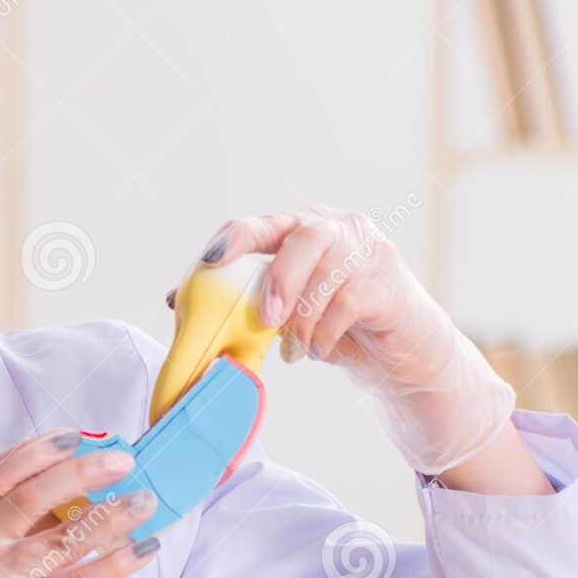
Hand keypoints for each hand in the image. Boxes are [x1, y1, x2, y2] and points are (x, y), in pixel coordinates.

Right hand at [0, 430, 160, 577]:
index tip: (77, 436)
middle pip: (29, 496)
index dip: (38, 450)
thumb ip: (12, 519)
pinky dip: (114, 564)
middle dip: (81, 472)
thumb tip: (80, 481)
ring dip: (110, 516)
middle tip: (123, 461)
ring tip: (145, 501)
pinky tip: (143, 549)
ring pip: (61, 539)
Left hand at [201, 205, 515, 475]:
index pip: (261, 224)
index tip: (209, 261)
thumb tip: (177, 299)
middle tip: (266, 320)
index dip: (234, 238)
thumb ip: (240, 299)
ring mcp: (367, 251)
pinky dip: (325, 335)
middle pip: (303, 237)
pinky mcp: (388, 283)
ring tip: (293, 351)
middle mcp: (337, 229)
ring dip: (302, 322)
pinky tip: (319, 350)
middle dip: (279, 279)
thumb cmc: (335, 325)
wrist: (400, 354)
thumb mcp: (284, 312)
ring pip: (327, 276)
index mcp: (301, 229)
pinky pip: (348, 305)